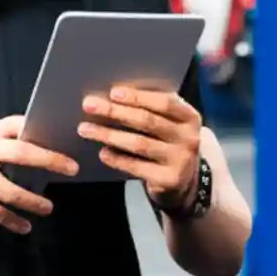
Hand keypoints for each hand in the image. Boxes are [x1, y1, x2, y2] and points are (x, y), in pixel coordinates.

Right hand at [0, 115, 78, 234]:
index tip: (67, 134)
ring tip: (49, 207)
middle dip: (50, 160)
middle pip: (21, 153)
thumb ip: (7, 144)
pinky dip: (11, 221)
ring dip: (32, 201)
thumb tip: (47, 149)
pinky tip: (24, 226)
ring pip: (9, 190)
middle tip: (72, 168)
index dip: (43, 129)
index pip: (20, 124)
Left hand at [78, 87, 201, 212]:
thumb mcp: (171, 124)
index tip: (113, 93)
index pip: (165, 102)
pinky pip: (136, 167)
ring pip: (139, 144)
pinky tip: (102, 152)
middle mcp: (188, 138)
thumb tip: (114, 95)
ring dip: (109, 134)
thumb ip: (153, 110)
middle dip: (115, 111)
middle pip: (148, 121)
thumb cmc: (169, 143)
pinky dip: (117, 159)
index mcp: (190, 117)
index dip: (138, 97)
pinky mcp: (168, 180)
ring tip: (86, 129)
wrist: (186, 182)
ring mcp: (180, 161)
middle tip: (89, 105)